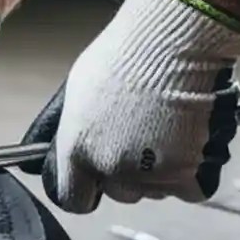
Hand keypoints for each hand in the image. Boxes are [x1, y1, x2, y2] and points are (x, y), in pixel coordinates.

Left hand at [20, 0, 239, 212]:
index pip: (74, 199)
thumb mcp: (77, 90)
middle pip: (121, 192)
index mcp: (77, 150)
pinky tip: (193, 140)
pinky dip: (196, 171)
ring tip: (169, 128)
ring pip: (156, 190)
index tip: (97, 181)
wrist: (175, 40)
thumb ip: (66, 131)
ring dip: (163, 170)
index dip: (87, 189)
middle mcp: (111, 168)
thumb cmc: (128, 54)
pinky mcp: (188, 173)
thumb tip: (43, 154)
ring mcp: (150, 174)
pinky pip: (192, 190)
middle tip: (143, 137)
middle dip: (130, 172)